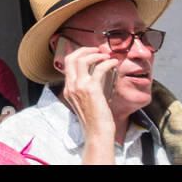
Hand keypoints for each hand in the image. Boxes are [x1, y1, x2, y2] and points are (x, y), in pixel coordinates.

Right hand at [58, 42, 118, 162]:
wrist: (97, 132)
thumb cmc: (95, 120)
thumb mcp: (84, 102)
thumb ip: (85, 90)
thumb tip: (94, 77)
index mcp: (68, 88)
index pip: (67, 64)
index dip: (77, 54)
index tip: (88, 51)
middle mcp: (71, 86)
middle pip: (71, 58)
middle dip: (84, 49)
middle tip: (96, 49)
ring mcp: (80, 87)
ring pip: (82, 60)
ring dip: (95, 54)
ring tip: (106, 55)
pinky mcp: (92, 89)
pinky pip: (98, 69)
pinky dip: (107, 63)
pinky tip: (113, 63)